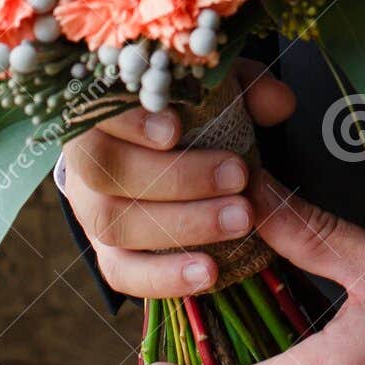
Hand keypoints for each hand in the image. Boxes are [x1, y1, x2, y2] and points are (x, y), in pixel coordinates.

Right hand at [59, 59, 295, 296]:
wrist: (151, 153)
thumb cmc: (185, 112)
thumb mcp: (214, 88)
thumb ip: (246, 88)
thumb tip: (279, 103)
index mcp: (99, 110)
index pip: (94, 112)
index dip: (128, 122)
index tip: (176, 129)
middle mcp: (84, 162)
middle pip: (105, 171)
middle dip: (174, 176)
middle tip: (237, 176)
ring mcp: (92, 210)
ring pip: (114, 224)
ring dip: (181, 224)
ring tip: (240, 220)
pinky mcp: (109, 253)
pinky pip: (123, 273)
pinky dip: (164, 276)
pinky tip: (208, 271)